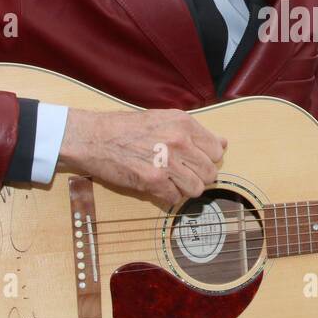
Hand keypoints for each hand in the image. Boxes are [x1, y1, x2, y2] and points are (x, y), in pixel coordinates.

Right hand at [56, 108, 225, 208]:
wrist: (93, 137)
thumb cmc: (126, 128)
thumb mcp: (164, 119)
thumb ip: (194, 132)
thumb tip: (223, 143)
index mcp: (184, 123)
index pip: (217, 150)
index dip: (208, 159)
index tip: (196, 161)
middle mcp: (179, 141)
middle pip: (210, 172)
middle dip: (198, 177)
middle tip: (182, 174)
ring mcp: (167, 162)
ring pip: (197, 189)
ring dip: (185, 189)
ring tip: (170, 181)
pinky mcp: (153, 181)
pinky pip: (175, 198)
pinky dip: (167, 197)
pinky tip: (156, 186)